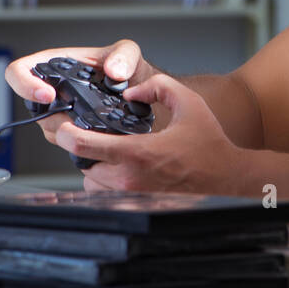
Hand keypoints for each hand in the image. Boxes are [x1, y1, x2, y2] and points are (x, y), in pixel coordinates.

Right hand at [4, 39, 167, 142]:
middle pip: (32, 107)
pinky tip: (99, 134)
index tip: (48, 95)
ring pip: (49, 129)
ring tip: (95, 122)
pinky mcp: (72, 133)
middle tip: (78, 116)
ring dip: (70, 129)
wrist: (142, 95)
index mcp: (55, 65)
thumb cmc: (127, 70)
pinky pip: (66, 143)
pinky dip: (81, 141)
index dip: (25, 84)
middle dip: (54, 115)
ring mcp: (60, 114)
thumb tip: (114, 72)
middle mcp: (53, 90)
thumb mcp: (129, 53)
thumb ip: (124, 56)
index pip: (19, 71)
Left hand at [57, 73, 251, 194]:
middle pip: (81, 163)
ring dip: (90, 163)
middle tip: (83, 129)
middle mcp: (129, 177)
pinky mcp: (135, 201)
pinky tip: (115, 161)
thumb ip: (156, 86)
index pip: (83, 147)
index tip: (63, 123)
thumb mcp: (187, 100)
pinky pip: (103, 191)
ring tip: (102, 146)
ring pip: (89, 180)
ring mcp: (131, 193)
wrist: (225, 174)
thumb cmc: (208, 141)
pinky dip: (101, 177)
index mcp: (137, 153)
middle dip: (79, 146)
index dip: (66, 133)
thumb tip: (130, 91)